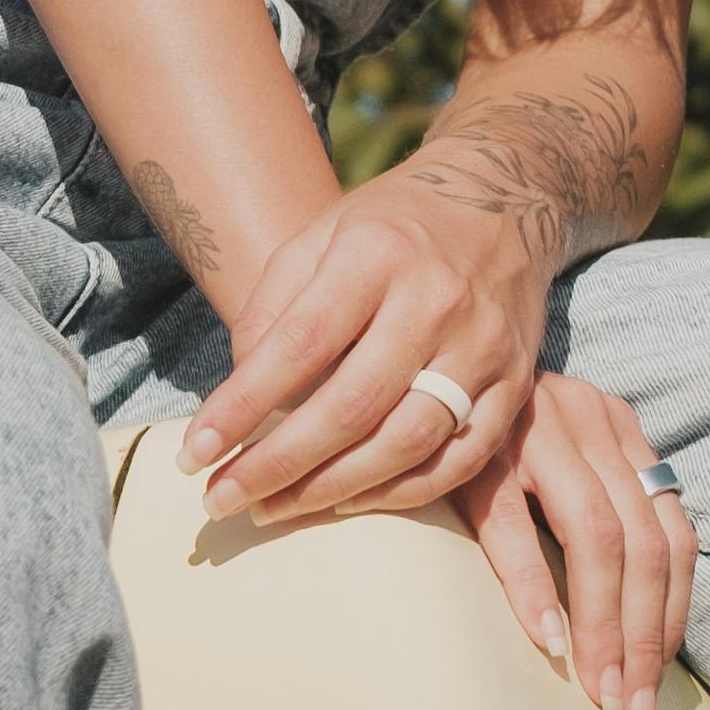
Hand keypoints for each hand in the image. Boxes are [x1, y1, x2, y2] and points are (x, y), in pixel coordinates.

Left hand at [178, 180, 692, 709]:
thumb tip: (240, 395)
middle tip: (221, 500)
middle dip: (277, 464)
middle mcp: (436, 300)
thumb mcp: (322, 234)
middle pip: (352, 405)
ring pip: (407, 442)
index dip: (242, 407)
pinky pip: (459, 460)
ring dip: (331, 489)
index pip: (300, 345)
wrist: (506, 200)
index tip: (193, 452)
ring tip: (271, 510)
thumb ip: (274, 307)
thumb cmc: (392, 226)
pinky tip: (346, 502)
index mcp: (377, 254)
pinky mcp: (517, 385)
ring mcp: (484, 346)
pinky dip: (400, 493)